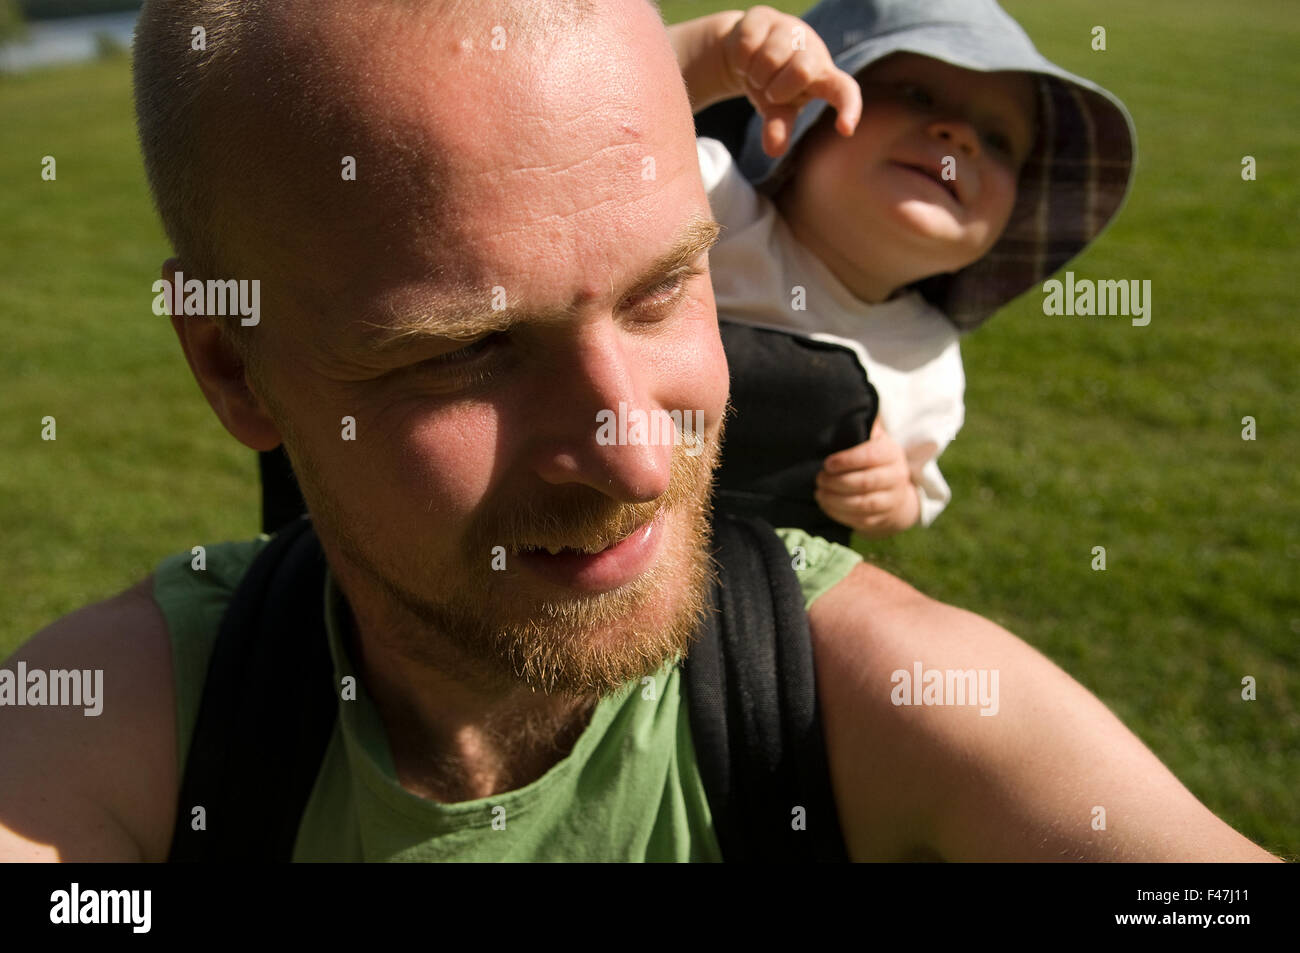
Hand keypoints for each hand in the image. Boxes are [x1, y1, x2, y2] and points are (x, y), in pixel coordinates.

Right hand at [719, 6, 861, 155]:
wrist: (743, 54)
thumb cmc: (770, 86)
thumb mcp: (776, 110)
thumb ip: (778, 128)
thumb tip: (774, 150)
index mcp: (824, 77)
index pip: (845, 91)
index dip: (849, 108)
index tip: (845, 129)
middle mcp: (812, 49)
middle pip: (801, 71)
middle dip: (776, 88)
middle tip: (769, 91)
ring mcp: (790, 29)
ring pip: (770, 58)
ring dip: (755, 75)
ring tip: (756, 75)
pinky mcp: (765, 16)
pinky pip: (748, 45)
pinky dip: (741, 60)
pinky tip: (744, 59)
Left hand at [815, 417, 920, 538]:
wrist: (896, 490)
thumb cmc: (874, 458)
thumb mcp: (872, 438)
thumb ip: (860, 425)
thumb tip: (842, 403)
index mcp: (891, 453)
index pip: (871, 456)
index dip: (847, 461)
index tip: (827, 463)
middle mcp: (896, 476)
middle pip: (865, 482)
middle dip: (837, 482)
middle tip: (819, 478)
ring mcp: (891, 500)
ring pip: (863, 504)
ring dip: (836, 500)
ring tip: (819, 492)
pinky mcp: (882, 519)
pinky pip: (860, 520)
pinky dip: (839, 513)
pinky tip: (825, 504)